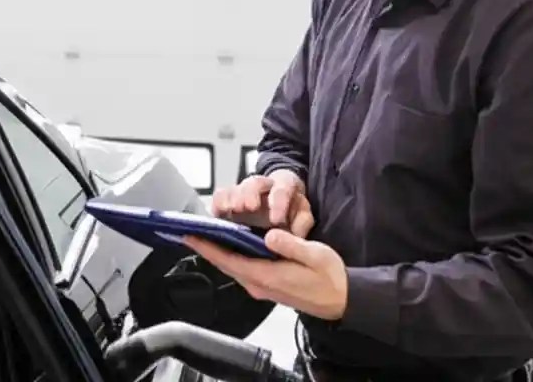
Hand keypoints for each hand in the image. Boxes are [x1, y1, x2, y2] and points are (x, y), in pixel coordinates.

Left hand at [183, 229, 347, 320]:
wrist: (341, 301)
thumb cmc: (330, 278)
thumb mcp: (315, 255)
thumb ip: (291, 244)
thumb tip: (269, 235)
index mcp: (267, 276)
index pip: (229, 260)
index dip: (208, 248)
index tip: (191, 236)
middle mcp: (259, 285)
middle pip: (225, 265)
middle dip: (207, 249)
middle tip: (191, 232)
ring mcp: (262, 288)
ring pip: (233, 269)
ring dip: (218, 253)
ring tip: (206, 236)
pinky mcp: (267, 286)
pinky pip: (242, 271)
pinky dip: (231, 258)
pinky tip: (229, 247)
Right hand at [211, 170, 314, 237]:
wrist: (280, 194)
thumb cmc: (291, 207)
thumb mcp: (302, 214)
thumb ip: (301, 223)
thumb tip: (296, 236)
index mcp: (284, 185)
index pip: (282, 190)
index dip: (278, 204)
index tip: (276, 220)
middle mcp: (262, 185)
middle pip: (255, 183)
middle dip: (249, 195)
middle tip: (247, 207)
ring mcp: (244, 190)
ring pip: (236, 188)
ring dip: (231, 199)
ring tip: (229, 210)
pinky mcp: (230, 198)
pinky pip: (220, 196)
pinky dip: (217, 204)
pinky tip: (215, 214)